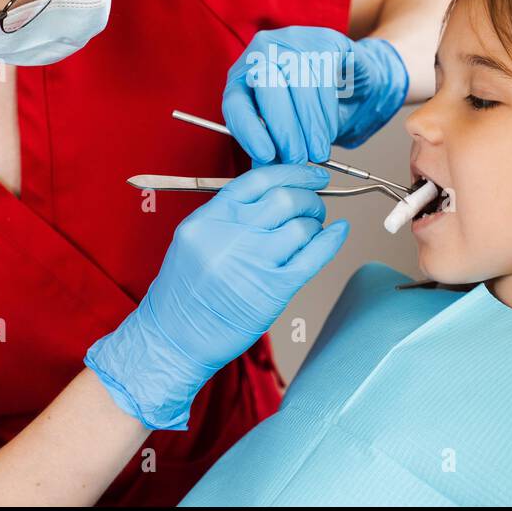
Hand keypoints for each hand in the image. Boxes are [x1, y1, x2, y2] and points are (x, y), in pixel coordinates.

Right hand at [84, 164, 348, 429]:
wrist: (173, 339)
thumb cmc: (185, 291)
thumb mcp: (195, 238)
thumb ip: (230, 214)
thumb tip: (277, 191)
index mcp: (209, 218)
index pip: (259, 178)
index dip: (292, 171)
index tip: (310, 174)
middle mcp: (230, 236)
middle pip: (286, 198)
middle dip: (309, 196)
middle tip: (314, 204)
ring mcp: (252, 263)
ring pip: (302, 226)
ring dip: (316, 223)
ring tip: (313, 229)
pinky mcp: (271, 291)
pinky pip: (312, 257)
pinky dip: (331, 241)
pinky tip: (338, 233)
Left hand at [221, 26, 408, 164]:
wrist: (354, 80)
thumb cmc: (312, 107)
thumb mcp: (286, 127)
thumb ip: (274, 145)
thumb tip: (263, 172)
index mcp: (244, 75)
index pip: (236, 100)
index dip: (248, 129)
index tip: (265, 155)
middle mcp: (262, 51)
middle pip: (268, 87)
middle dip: (285, 129)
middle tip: (299, 159)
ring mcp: (293, 41)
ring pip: (298, 84)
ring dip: (310, 126)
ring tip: (318, 152)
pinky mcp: (324, 40)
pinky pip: (323, 77)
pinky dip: (326, 111)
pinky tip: (330, 130)